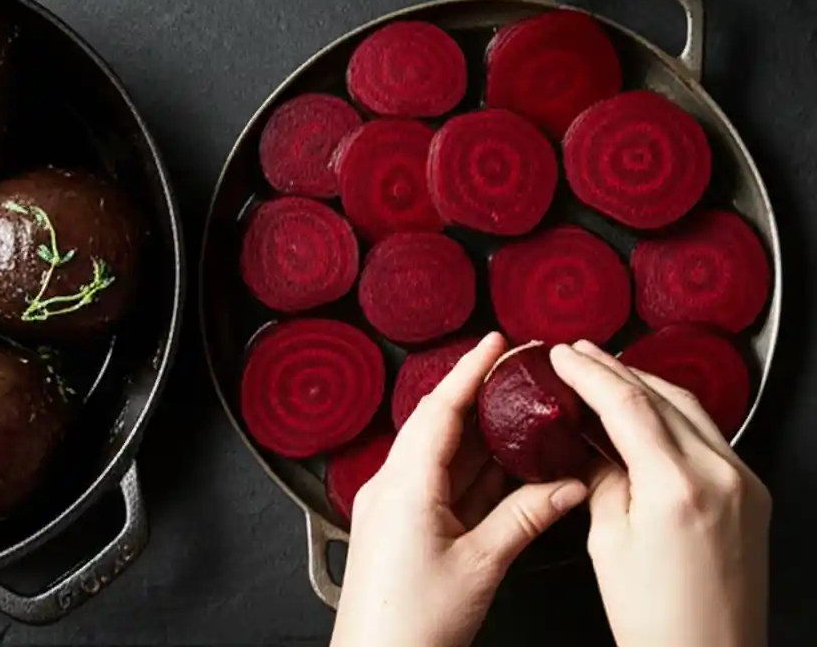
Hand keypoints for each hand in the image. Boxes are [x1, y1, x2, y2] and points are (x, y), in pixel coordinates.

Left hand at [331, 333, 587, 646]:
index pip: (441, 409)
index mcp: (405, 484)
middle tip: (521, 374)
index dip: (471, 370)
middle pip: (440, 425)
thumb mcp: (482, 565)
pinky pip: (440, 484)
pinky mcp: (400, 528)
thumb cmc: (411, 623)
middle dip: (480, 397)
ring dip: (481, 435)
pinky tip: (505, 467)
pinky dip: (473, 471)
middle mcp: (391, 487)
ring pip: (442, 455)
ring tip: (522, 413)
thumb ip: (527, 517)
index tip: (497, 342)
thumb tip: (569, 485)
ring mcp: (393, 507)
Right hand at [551, 341, 770, 646]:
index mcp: (678, 487)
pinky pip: (708, 434)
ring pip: (689, 409)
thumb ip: (602, 482)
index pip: (628, 405)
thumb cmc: (657, 620)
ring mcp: (743, 483)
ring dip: (645, 385)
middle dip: (615, 370)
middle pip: (661, 397)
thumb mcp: (608, 543)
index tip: (563, 356)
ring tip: (607, 372)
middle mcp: (721, 475)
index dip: (590, 374)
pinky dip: (672, 413)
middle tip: (578, 354)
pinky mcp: (751, 495)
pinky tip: (646, 412)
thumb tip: (591, 449)